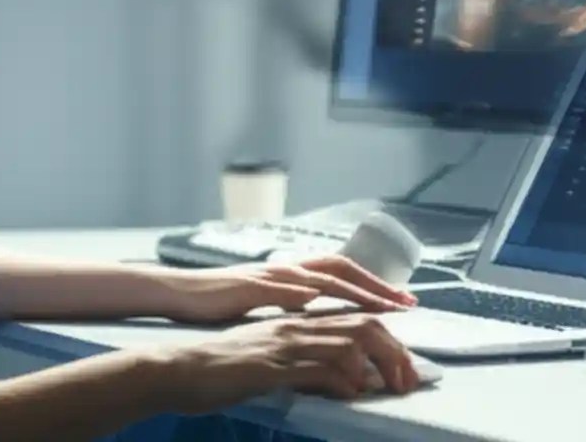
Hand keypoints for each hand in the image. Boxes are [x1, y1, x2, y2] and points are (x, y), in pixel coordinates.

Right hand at [161, 255, 417, 324]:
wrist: (180, 294)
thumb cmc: (220, 302)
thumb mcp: (265, 303)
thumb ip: (293, 305)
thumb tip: (320, 315)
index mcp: (292, 272)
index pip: (342, 272)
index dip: (373, 283)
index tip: (402, 299)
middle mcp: (287, 270)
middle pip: (342, 271)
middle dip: (376, 287)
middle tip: (406, 303)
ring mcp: (269, 278)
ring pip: (321, 281)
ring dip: (354, 293)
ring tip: (381, 309)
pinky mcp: (249, 290)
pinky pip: (283, 296)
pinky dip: (306, 300)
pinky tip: (325, 310)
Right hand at [162, 313, 419, 411]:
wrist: (181, 370)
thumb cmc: (225, 367)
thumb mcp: (273, 354)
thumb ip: (306, 357)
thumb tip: (340, 375)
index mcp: (298, 319)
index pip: (356, 317)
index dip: (389, 335)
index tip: (408, 360)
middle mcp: (297, 324)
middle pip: (363, 325)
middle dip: (395, 351)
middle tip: (409, 379)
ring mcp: (285, 342)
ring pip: (348, 341)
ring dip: (378, 366)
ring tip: (391, 387)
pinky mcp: (272, 365)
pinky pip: (319, 367)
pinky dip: (344, 380)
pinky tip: (353, 394)